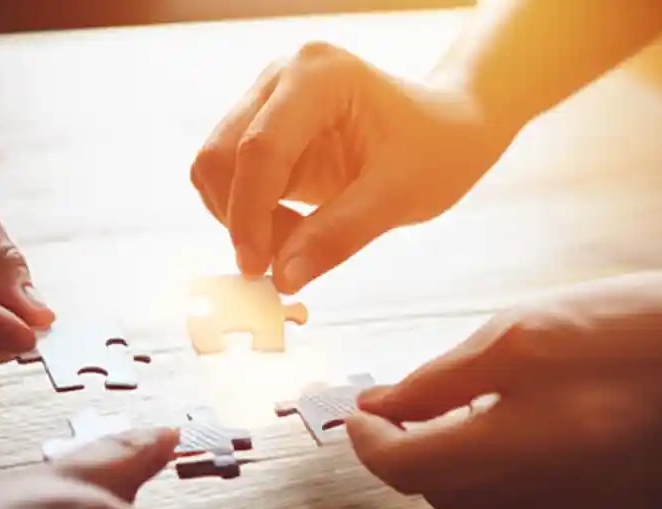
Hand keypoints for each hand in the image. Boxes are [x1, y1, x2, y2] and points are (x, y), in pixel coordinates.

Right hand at [191, 42, 510, 292]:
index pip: (260, 148)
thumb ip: (338, 235)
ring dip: (243, 219)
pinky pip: (229, 179)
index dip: (250, 214)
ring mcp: (266, 100)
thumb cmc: (434, 152)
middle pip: (222, 155)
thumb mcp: (398, 197)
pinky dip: (248, 215)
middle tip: (284, 262)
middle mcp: (282, 78)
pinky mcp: (260, 128)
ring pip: (215, 169)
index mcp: (319, 76)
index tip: (259, 268)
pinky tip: (291, 228)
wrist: (445, 131)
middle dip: (243, 218)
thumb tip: (282, 278)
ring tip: (298, 241)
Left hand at [348, 268, 661, 508]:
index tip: (357, 417)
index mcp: (519, 448)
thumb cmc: (652, 326)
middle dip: (421, 450)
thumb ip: (440, 379)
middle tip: (424, 401)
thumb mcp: (530, 331)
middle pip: (446, 494)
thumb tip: (376, 408)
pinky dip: (528, 486)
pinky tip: (558, 435)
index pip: (405, 469)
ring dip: (474, 468)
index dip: (368, 445)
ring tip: (502, 409)